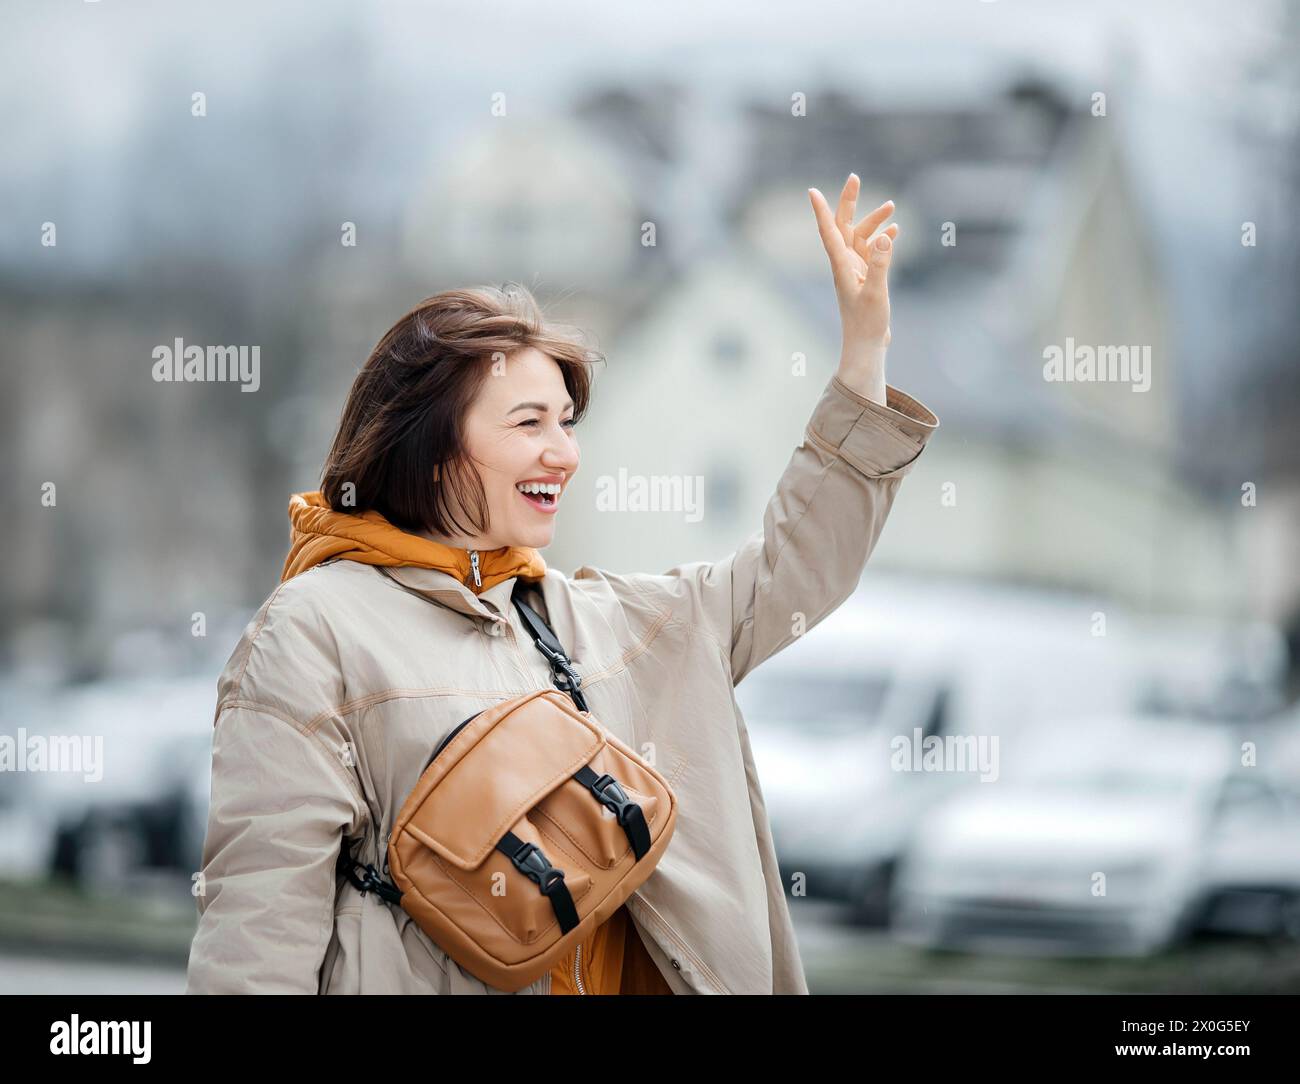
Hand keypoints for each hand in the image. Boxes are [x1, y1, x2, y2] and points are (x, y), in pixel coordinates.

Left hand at [809, 174, 897, 403]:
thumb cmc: (867, 324)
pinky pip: (872, 250)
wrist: (866, 345)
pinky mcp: (866, 277)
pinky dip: (882, 239)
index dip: (821, 211)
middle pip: (844, 226)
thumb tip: (884, 236)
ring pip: (861, 237)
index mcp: (841, 267)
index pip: (829, 233)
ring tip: (892, 207)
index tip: (811, 192)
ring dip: (874, 221)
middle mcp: (845, 264)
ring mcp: (855, 270)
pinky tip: (894, 231)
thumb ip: (880, 264)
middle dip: (849, 202)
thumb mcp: (876, 293)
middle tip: (854, 177)